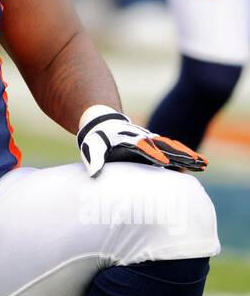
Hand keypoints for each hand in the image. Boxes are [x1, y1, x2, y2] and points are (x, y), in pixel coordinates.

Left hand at [77, 104, 206, 177]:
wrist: (102, 122)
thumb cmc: (97, 138)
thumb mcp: (92, 147)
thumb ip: (94, 160)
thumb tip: (94, 173)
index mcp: (130, 141)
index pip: (144, 149)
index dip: (153, 154)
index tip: (164, 162)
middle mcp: (144, 140)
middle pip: (164, 147)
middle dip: (179, 155)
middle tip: (195, 163)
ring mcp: (151, 141)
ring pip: (172, 148)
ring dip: (187, 156)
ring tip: (203, 164)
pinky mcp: (154, 145)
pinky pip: (172, 150)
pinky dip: (185, 155)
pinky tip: (198, 163)